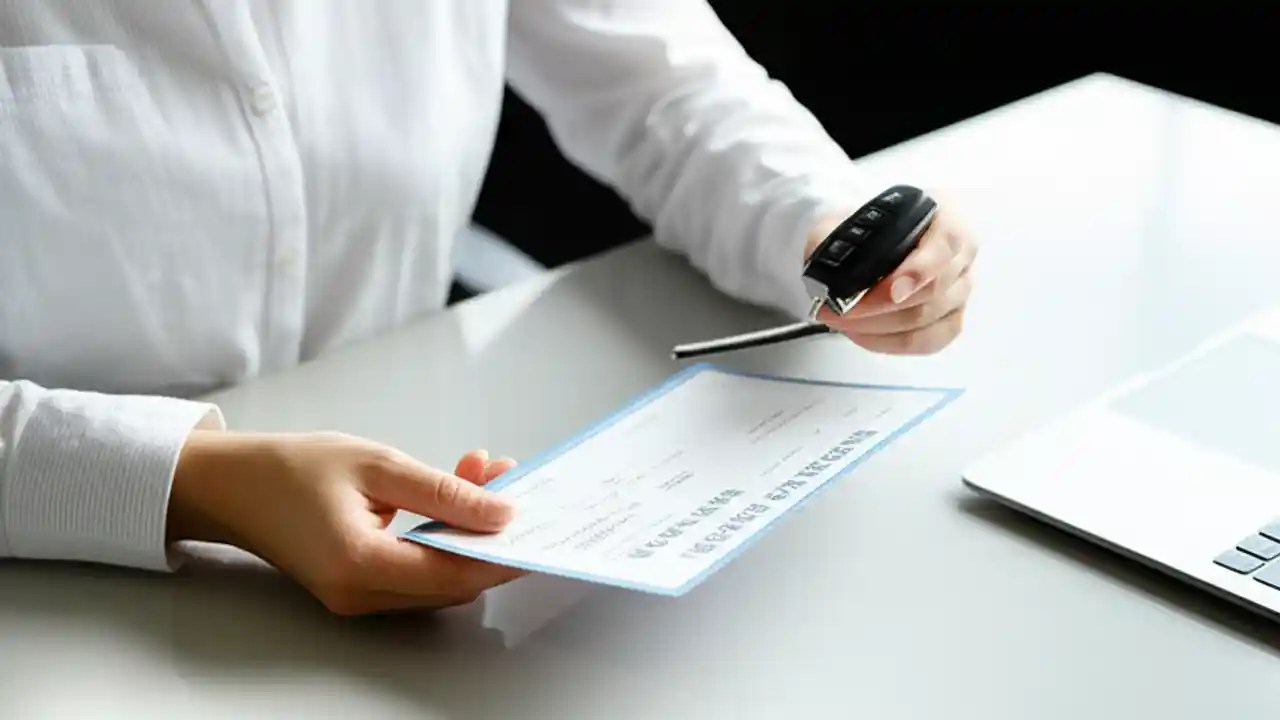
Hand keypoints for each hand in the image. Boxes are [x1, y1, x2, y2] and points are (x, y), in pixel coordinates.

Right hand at [169, 431, 525, 614]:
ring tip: (483, 475)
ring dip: (469, 532)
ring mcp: (358, 598)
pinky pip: (418, 572)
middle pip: (453, 581)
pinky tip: (454, 497)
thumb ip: (444, 491)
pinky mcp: (358, 588)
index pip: (456, 573)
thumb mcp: (377, 464)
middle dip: (490, 534)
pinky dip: (444, 538)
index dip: (504, 554)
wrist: (232, 485)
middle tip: (509, 480)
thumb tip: (502, 513)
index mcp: (360, 565)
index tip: (539, 525)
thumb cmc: (292, 468)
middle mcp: (360, 595)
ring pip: (439, 577)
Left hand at [807, 197, 977, 354]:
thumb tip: (839, 278)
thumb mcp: (843, 221)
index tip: (891, 291)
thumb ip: (840, 241)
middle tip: (839, 310)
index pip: (946, 242)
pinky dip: (890, 342)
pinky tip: (862, 334)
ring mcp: (960, 288)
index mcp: (944, 214)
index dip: (920, 270)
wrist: (864, 246)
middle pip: (935, 290)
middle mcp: (961, 252)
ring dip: (878, 326)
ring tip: (840, 321)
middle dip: (882, 306)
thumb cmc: (860, 231)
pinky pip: (928, 341)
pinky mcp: (951, 319)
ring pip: (928, 319)